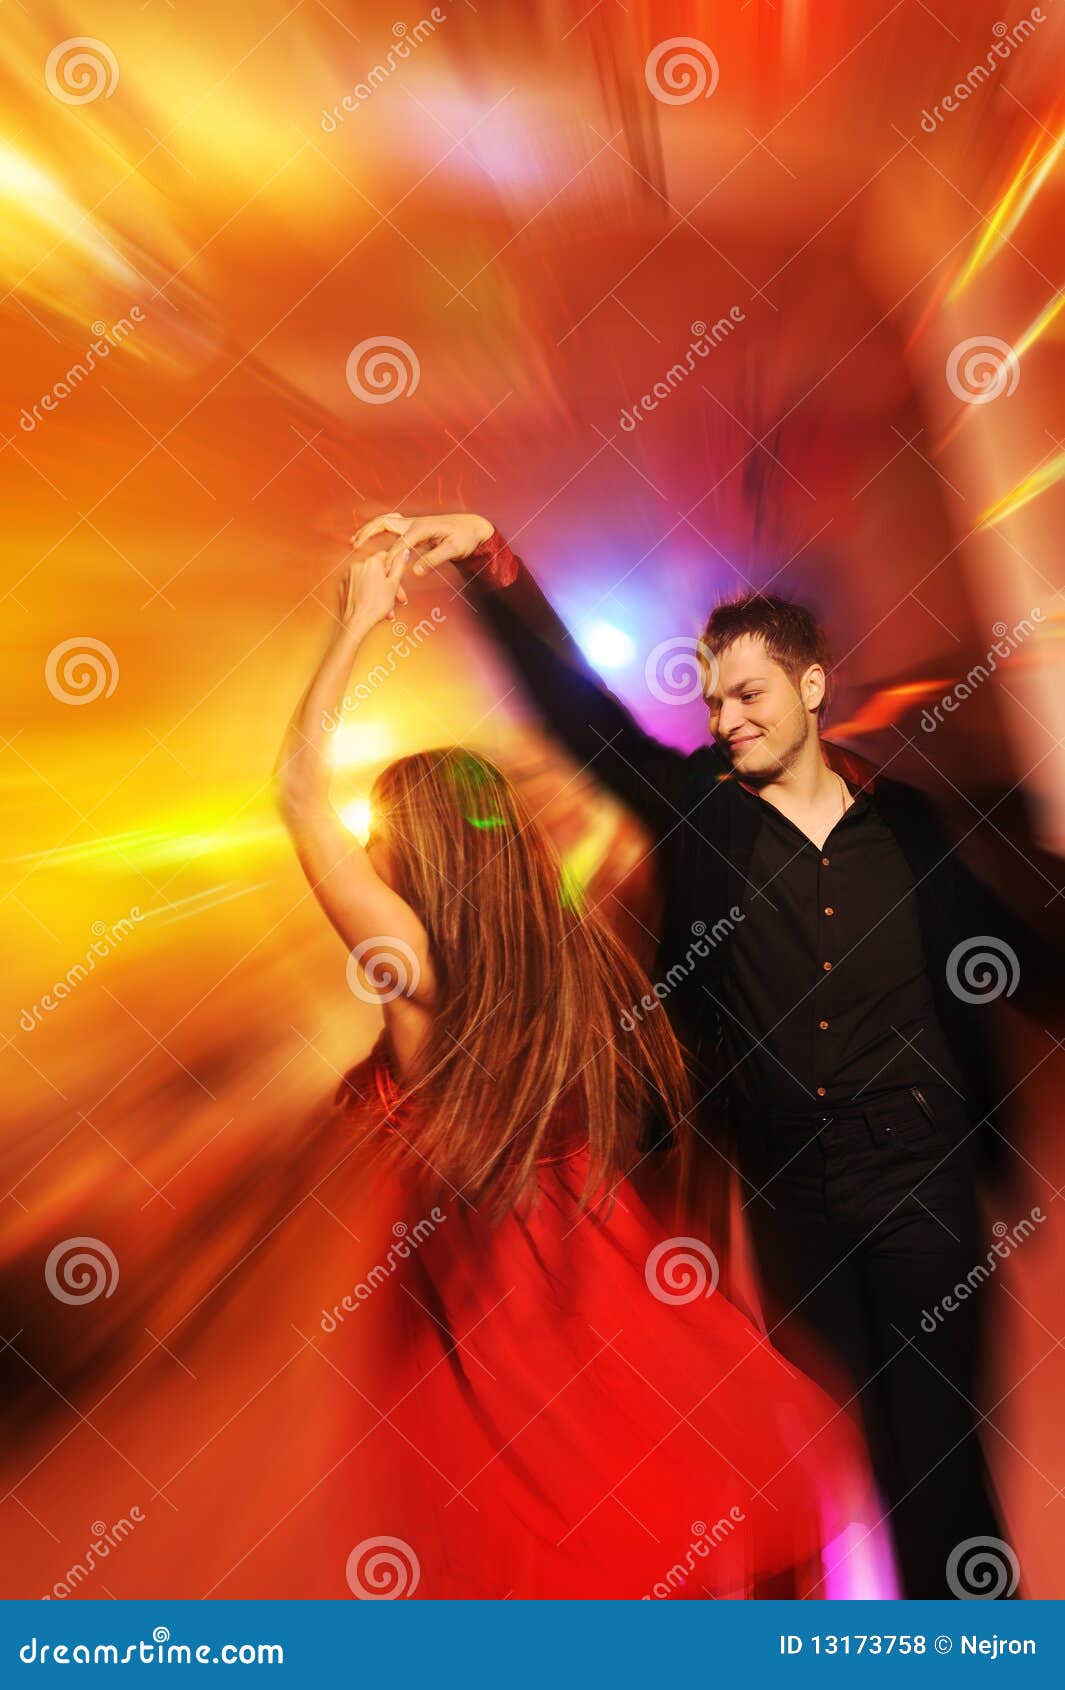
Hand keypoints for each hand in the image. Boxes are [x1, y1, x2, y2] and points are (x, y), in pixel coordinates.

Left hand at [336, 550, 406, 630]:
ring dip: (378, 592)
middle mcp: (357, 565)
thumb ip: (399, 566)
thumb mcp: (393, 585)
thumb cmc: (376, 605)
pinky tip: (372, 606)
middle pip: (377, 571)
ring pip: (367, 580)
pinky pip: (357, 586)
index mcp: (371, 562)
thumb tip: (404, 551)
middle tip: (398, 599)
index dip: (394, 570)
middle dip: (388, 585)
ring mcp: (348, 575)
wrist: (355, 622)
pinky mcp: (342, 586)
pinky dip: (365, 593)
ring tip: (386, 609)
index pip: (386, 557)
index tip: (397, 582)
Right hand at [350, 511, 493, 594]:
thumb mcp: (453, 550)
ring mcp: (412, 524)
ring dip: (368, 530)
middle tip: (353, 544)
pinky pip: (390, 528)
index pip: (399, 544)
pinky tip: (370, 540)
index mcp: (422, 528)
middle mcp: (414, 523)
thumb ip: (434, 560)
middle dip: (367, 533)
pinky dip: (377, 531)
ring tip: (354, 541)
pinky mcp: (413, 529)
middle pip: (384, 523)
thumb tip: (415, 571)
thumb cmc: (465, 537)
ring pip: (384, 523)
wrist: (472, 527)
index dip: (390, 559)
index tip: (382, 572)